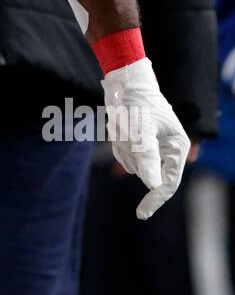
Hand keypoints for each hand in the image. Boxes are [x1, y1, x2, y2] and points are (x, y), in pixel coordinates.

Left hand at [102, 57, 189, 219]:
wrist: (124, 80)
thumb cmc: (135, 103)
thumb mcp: (140, 131)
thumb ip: (148, 158)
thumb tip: (154, 186)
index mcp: (176, 147)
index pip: (168, 184)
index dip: (155, 200)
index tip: (141, 214)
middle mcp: (167, 149)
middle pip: (145, 173)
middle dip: (131, 157)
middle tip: (125, 131)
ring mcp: (153, 146)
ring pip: (132, 164)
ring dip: (122, 149)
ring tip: (123, 125)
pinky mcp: (138, 142)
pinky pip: (124, 154)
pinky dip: (117, 143)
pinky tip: (119, 126)